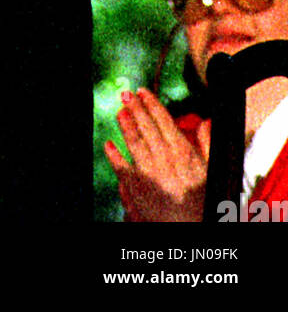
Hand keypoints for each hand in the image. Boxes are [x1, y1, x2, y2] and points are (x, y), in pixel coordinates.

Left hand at [105, 87, 210, 222]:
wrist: (192, 229)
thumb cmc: (203, 202)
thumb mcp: (212, 171)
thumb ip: (208, 144)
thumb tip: (207, 122)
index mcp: (183, 152)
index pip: (164, 120)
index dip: (152, 103)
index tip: (143, 91)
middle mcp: (164, 158)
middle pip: (146, 127)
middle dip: (135, 108)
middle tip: (126, 94)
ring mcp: (149, 172)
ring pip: (134, 141)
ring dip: (125, 124)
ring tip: (120, 111)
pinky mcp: (136, 187)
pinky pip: (121, 167)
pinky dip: (113, 154)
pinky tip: (108, 144)